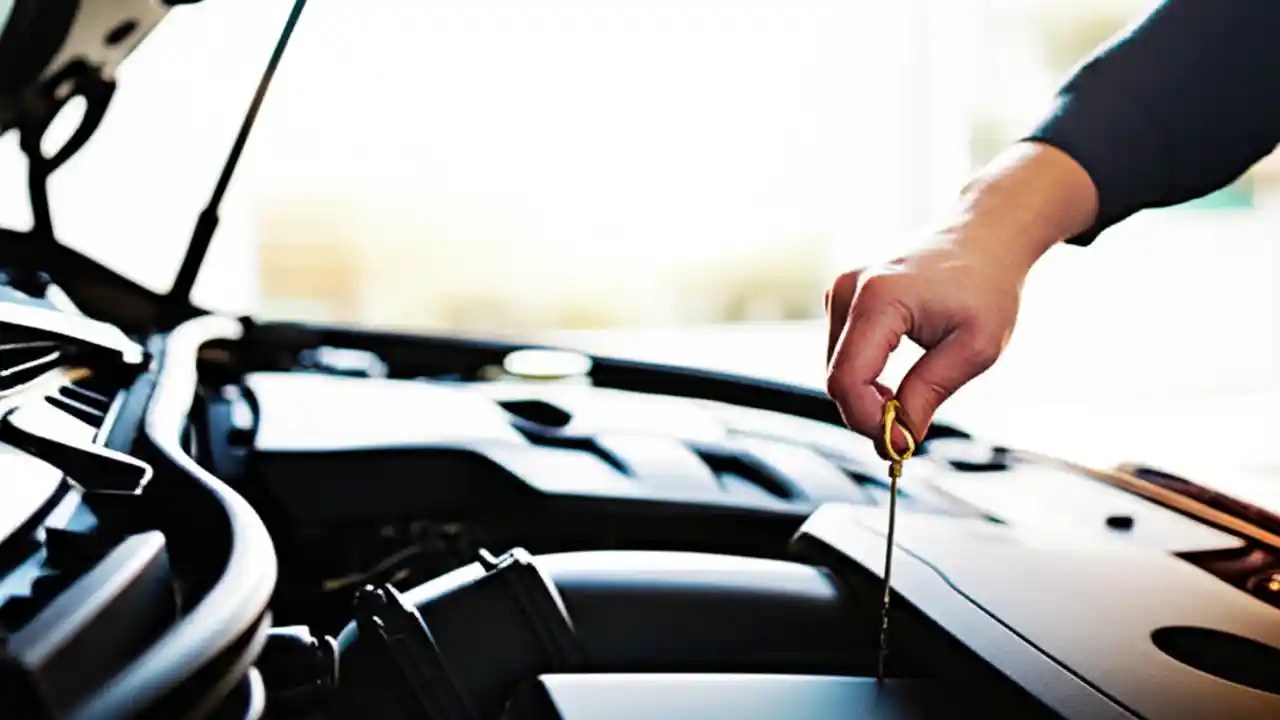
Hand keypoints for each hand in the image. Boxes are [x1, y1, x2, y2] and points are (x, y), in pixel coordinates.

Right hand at [824, 237, 1023, 455]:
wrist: (983, 237)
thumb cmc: (985, 285)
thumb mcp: (975, 348)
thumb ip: (930, 392)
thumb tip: (899, 439)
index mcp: (878, 300)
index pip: (847, 380)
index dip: (868, 421)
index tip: (901, 445)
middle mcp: (848, 291)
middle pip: (837, 379)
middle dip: (869, 414)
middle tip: (909, 432)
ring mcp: (840, 292)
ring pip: (837, 371)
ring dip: (867, 397)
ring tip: (910, 399)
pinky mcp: (842, 298)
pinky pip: (842, 355)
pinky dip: (863, 378)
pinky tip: (895, 381)